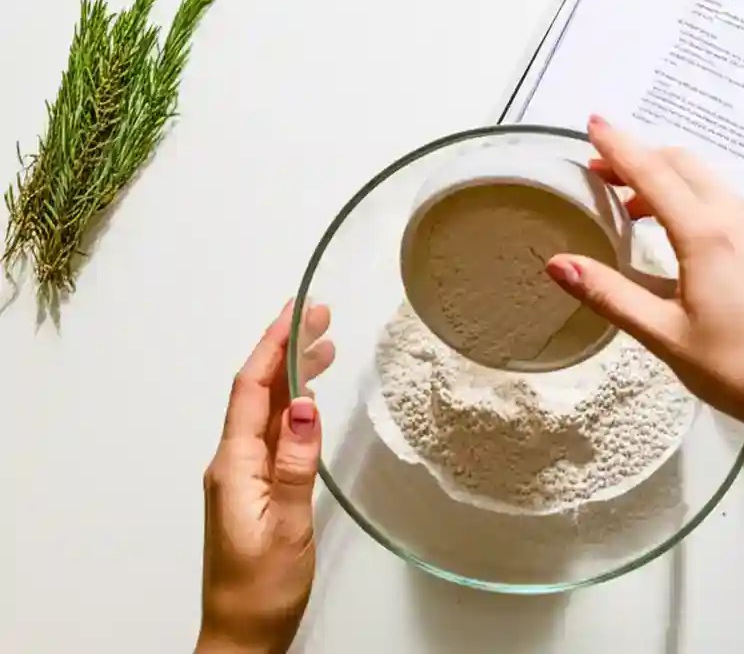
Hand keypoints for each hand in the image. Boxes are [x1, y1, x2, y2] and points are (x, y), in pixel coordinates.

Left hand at [198, 300, 334, 653]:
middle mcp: (231, 464)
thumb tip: (302, 405)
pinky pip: (268, 433)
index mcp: (234, 466)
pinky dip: (290, 406)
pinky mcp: (251, 489)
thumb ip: (294, 463)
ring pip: (264, 410)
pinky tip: (307, 401)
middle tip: (320, 315)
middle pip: (256, 391)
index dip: (273, 345)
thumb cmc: (260, 590)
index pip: (251, 390)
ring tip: (325, 346)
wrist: (241, 635)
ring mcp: (239, 476)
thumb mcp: (288, 525)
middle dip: (286, 348)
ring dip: (291, 374)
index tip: (296, 310)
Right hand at [545, 116, 743, 438]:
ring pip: (709, 182)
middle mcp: (739, 218)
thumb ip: (611, 294)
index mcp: (707, 233)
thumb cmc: (740, 370)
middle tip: (601, 172)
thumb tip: (558, 264)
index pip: (653, 172)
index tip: (592, 123)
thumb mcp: (666, 336)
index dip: (618, 146)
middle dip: (641, 158)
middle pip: (683, 165)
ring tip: (633, 207)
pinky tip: (680, 235)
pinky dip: (695, 200)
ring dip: (669, 179)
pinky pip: (729, 204)